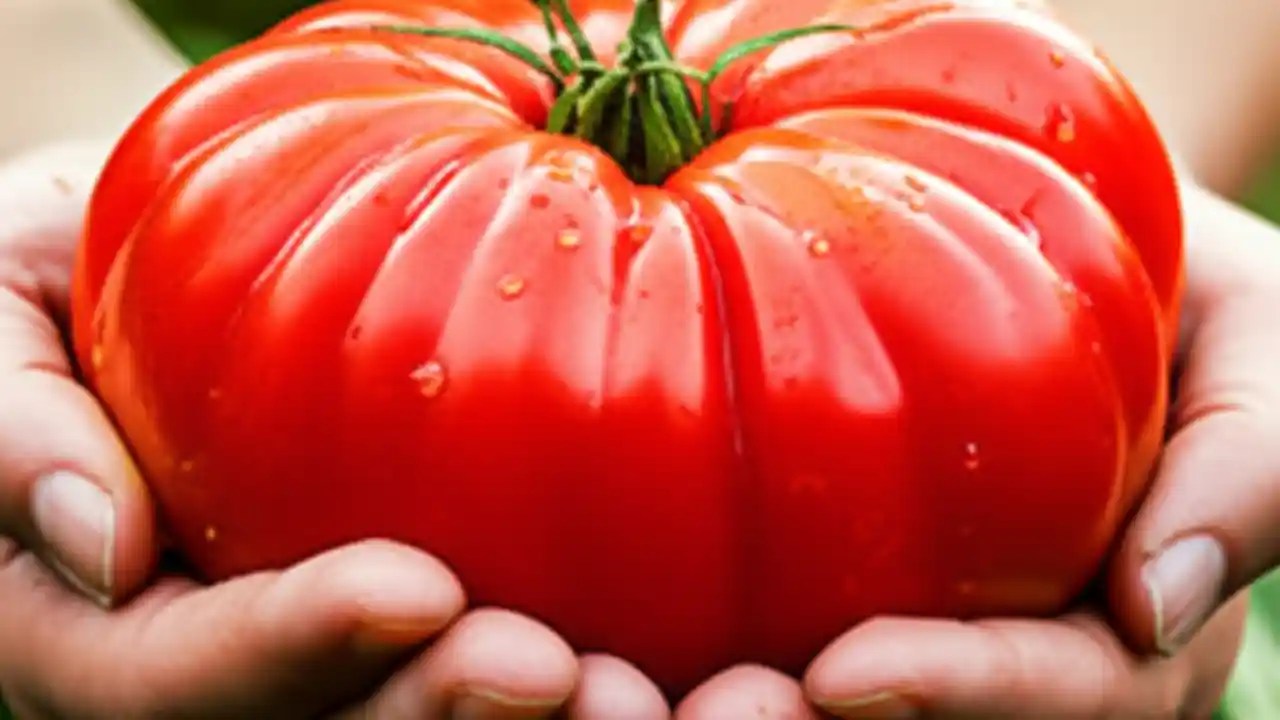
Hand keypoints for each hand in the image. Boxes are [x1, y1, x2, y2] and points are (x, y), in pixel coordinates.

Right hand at [0, 143, 668, 718]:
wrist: (156, 276)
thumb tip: (96, 538)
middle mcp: (229, 680)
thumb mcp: (3, 308)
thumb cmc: (79, 277)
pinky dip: (615, 683)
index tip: (416, 588)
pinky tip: (718, 661)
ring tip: (672, 699)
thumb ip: (14, 421)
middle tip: (577, 681)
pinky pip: (506, 684)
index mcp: (103, 633)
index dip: (293, 648)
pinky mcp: (421, 631)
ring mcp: (332, 663)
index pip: (180, 680)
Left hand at [673, 181, 1277, 718]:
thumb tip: (1157, 604)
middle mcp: (1014, 656)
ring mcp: (918, 627)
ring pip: (823, 706)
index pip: (1059, 699)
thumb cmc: (1165, 273)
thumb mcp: (1255, 334)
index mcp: (1126, 633)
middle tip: (690, 715)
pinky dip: (675, 647)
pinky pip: (755, 636)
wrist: (1062, 230)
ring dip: (718, 710)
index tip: (841, 677)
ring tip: (613, 694)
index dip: (961, 698)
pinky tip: (593, 637)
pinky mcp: (818, 584)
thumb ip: (1248, 459)